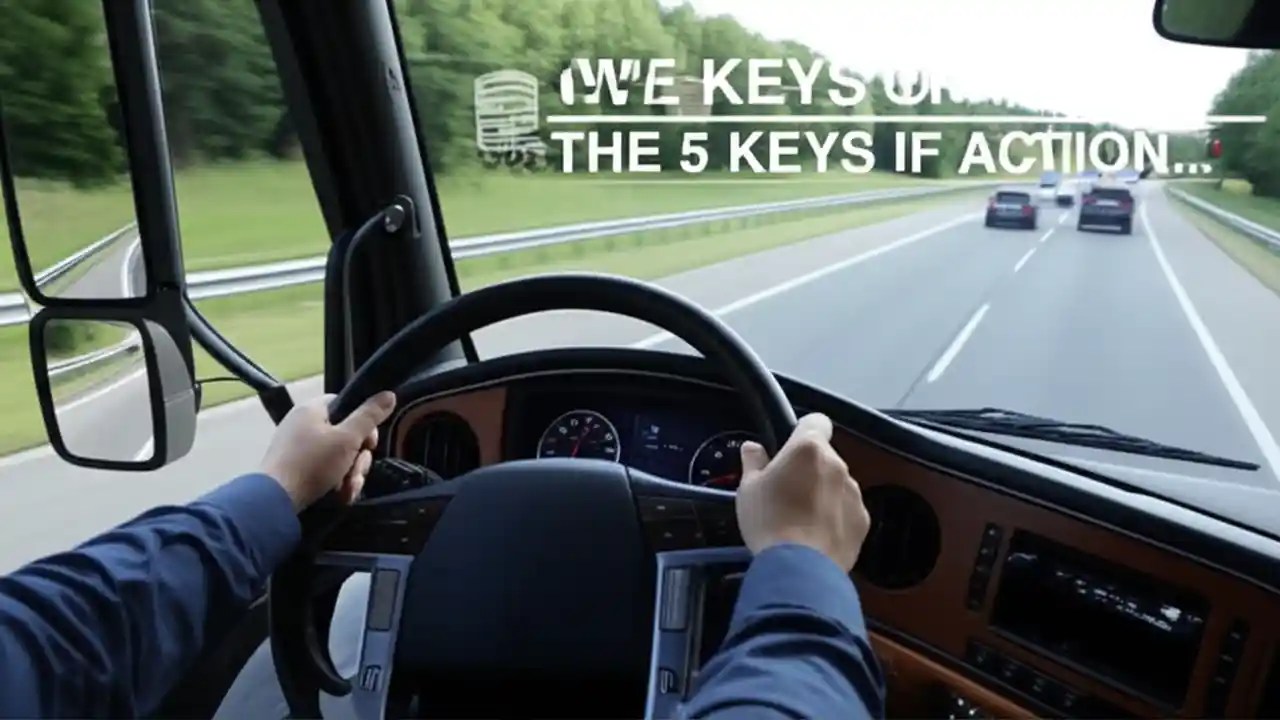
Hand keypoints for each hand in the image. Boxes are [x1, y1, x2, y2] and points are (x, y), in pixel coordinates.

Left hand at [259, 391, 397, 510]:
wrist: (275, 500)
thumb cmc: (313, 463)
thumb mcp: (347, 439)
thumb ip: (369, 417)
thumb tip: (389, 394)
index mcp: (312, 409)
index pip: (345, 404)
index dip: (363, 421)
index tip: (370, 442)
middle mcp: (302, 424)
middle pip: (345, 435)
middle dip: (358, 458)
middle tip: (357, 472)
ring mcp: (297, 448)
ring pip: (337, 456)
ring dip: (349, 474)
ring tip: (347, 490)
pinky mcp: (295, 469)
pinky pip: (323, 470)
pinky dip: (334, 482)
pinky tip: (339, 496)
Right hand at [735, 413, 870, 571]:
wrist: (800, 569)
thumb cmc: (769, 521)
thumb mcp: (748, 489)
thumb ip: (753, 462)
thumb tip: (753, 448)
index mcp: (808, 449)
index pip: (816, 421)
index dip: (803, 430)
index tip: (789, 449)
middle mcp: (837, 465)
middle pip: (825, 456)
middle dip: (809, 468)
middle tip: (787, 491)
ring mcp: (854, 493)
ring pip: (837, 483)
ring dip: (823, 492)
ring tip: (801, 519)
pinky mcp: (863, 520)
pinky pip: (847, 509)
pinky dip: (835, 517)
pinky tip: (816, 536)